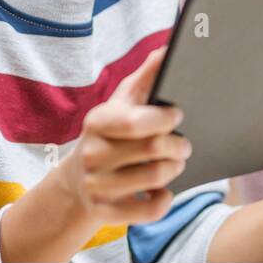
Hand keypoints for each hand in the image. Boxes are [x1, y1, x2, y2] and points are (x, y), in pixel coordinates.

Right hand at [52, 48, 190, 224]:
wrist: (78, 181)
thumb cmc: (110, 133)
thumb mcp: (121, 102)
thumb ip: (146, 76)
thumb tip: (168, 50)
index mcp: (97, 122)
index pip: (134, 122)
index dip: (163, 119)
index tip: (177, 115)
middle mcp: (92, 154)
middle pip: (153, 150)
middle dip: (178, 146)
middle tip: (184, 144)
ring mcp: (96, 186)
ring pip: (156, 179)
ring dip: (175, 169)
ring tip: (175, 162)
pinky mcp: (104, 212)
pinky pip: (150, 210)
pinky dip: (164, 199)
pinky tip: (163, 189)